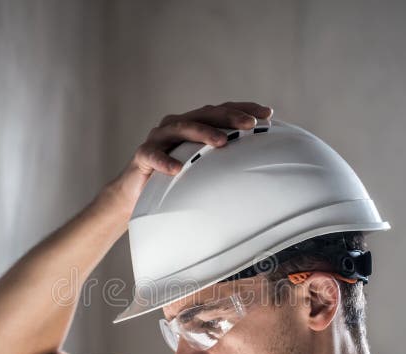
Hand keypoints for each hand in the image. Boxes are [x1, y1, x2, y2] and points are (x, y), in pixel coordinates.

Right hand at [102, 101, 272, 213]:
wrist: (136, 194)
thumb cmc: (175, 179)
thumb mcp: (202, 167)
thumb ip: (223, 160)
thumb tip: (259, 164)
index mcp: (193, 124)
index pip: (221, 111)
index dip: (244, 108)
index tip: (268, 113)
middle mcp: (176, 125)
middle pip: (205, 114)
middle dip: (230, 117)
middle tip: (251, 124)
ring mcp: (158, 138)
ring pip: (182, 128)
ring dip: (204, 133)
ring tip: (223, 142)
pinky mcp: (143, 155)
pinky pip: (154, 155)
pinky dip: (165, 161)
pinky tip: (177, 170)